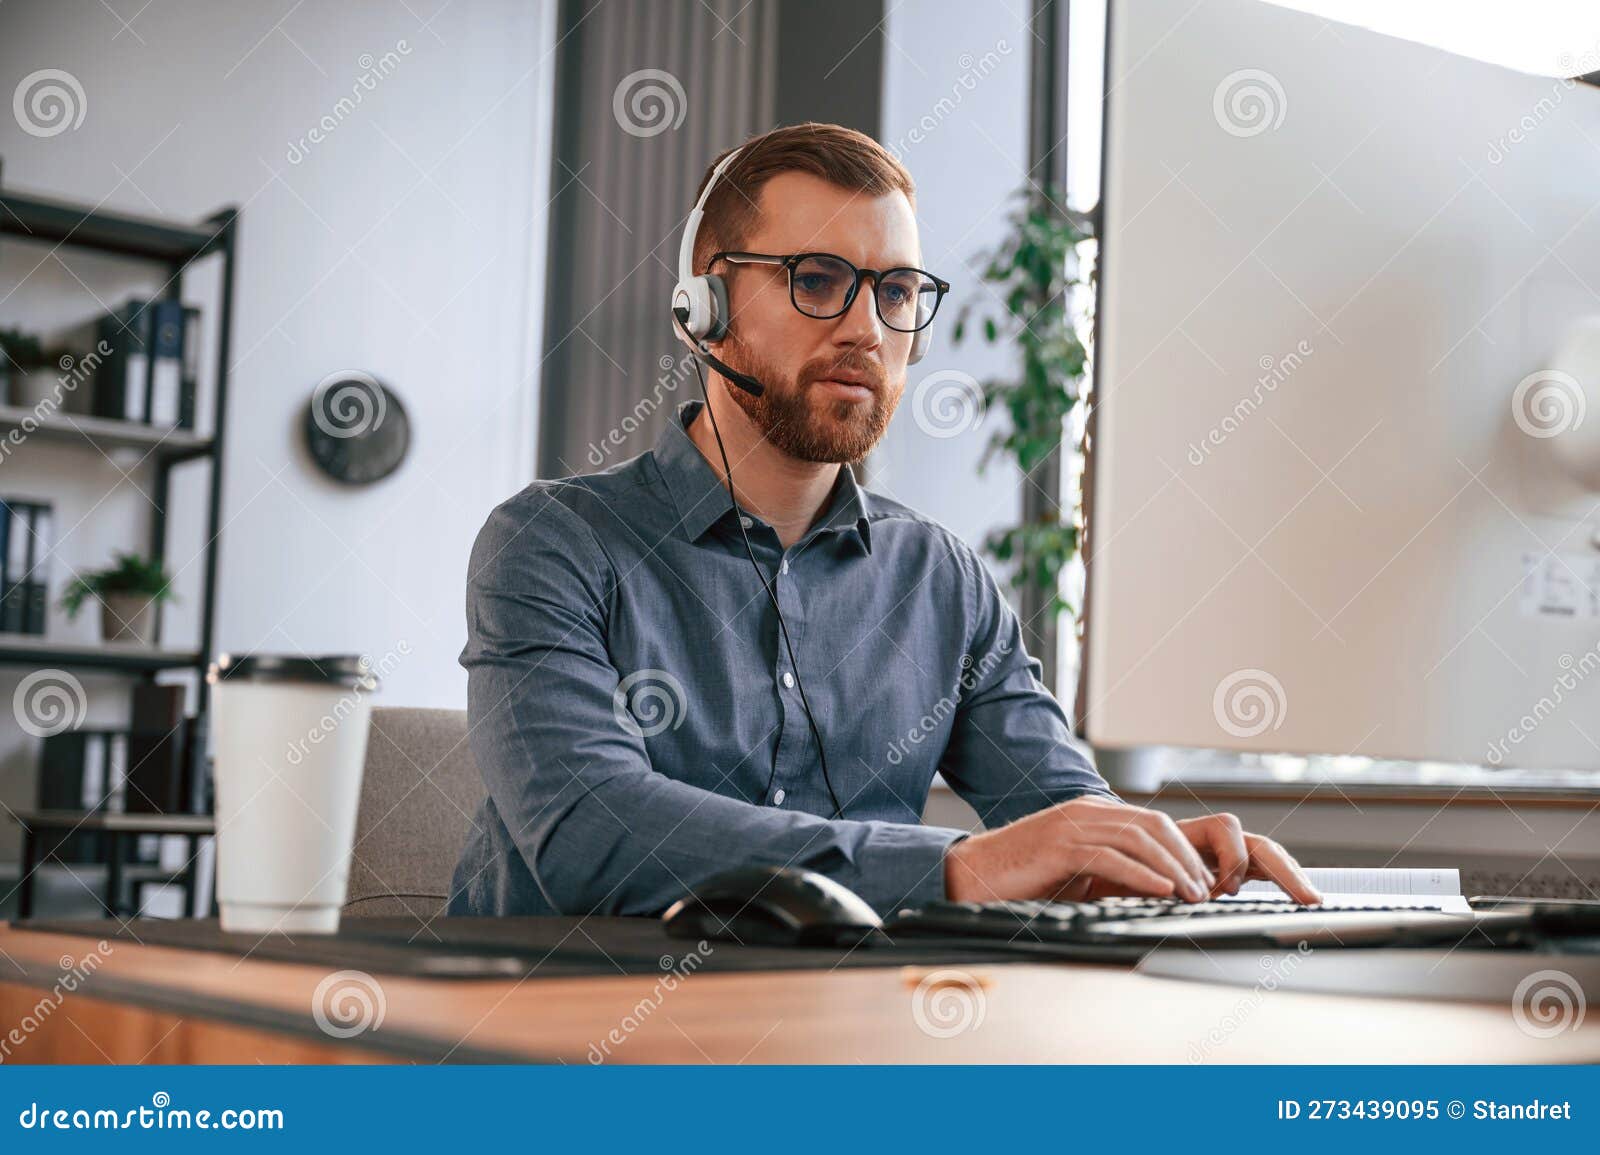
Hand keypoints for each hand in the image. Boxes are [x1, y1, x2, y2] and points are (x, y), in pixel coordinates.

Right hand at [943, 796, 1321, 905]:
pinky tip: (1162, 890)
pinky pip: (1112, 856)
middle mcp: (1087, 812)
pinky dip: (1142, 874)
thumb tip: (1155, 888)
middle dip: (1187, 857)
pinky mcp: (1060, 845)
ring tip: (1193, 894)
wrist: (973, 875)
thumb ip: (1110, 868)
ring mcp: (1073, 825)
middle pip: (1153, 826)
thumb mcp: (1075, 869)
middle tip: (1207, 890)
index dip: (1183, 850)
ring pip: (1139, 838)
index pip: (1152, 823)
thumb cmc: (1022, 877)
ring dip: (1172, 868)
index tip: (1204, 881)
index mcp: (1092, 813)